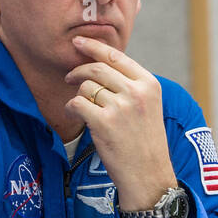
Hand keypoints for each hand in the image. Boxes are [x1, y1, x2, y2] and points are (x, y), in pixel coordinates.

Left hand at [63, 36, 180, 217]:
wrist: (149, 175)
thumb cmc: (145, 143)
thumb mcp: (149, 107)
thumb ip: (130, 86)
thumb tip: (101, 66)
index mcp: (149, 84)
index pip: (116, 56)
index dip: (94, 46)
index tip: (78, 42)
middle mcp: (136, 92)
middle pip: (97, 69)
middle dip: (78, 70)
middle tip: (68, 77)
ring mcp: (121, 107)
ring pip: (86, 87)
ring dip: (77, 96)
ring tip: (80, 108)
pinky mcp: (104, 123)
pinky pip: (77, 104)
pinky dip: (71, 109)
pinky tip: (74, 116)